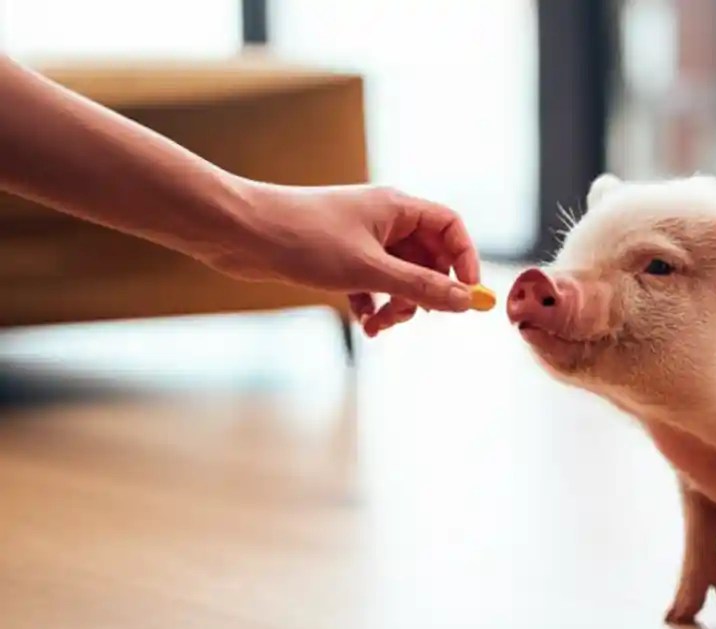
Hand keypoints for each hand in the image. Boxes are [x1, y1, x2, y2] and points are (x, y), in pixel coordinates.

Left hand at [203, 182, 480, 336]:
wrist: (239, 233)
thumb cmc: (302, 238)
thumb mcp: (369, 269)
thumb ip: (421, 287)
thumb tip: (465, 301)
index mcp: (397, 208)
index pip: (450, 228)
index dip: (465, 261)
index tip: (468, 296)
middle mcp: (383, 220)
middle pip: (427, 258)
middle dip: (423, 293)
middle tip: (409, 317)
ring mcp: (361, 238)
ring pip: (399, 275)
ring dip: (396, 304)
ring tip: (377, 324)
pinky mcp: (339, 257)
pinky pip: (373, 282)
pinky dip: (373, 303)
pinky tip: (361, 319)